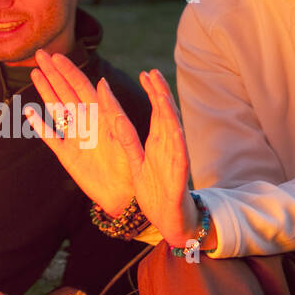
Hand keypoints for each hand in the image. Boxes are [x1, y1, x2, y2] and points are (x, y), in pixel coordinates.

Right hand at [26, 51, 138, 216]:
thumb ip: (111, 110)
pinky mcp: (67, 155)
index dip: (68, 70)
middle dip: (52, 73)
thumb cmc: (130, 165)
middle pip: (65, 92)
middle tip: (39, 54)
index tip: (56, 55)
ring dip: (45, 91)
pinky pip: (50, 137)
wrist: (125, 195)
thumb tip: (101, 83)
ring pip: (56, 109)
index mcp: (100, 115)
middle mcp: (85, 122)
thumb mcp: (123, 135)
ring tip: (34, 73)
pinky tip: (29, 112)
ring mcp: (74, 137)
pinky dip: (39, 125)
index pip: (81, 86)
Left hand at [129, 68, 198, 245]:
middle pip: (167, 115)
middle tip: (153, 73)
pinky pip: (180, 160)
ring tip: (163, 95)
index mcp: (158, 142)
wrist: (169, 220)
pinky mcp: (178, 179)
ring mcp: (175, 161)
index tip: (145, 73)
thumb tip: (115, 117)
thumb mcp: (136, 160)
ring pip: (175, 133)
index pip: (158, 111)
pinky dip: (178, 146)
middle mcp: (169, 147)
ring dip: (170, 114)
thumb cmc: (155, 190)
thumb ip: (128, 139)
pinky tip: (177, 132)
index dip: (153, 91)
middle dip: (160, 93)